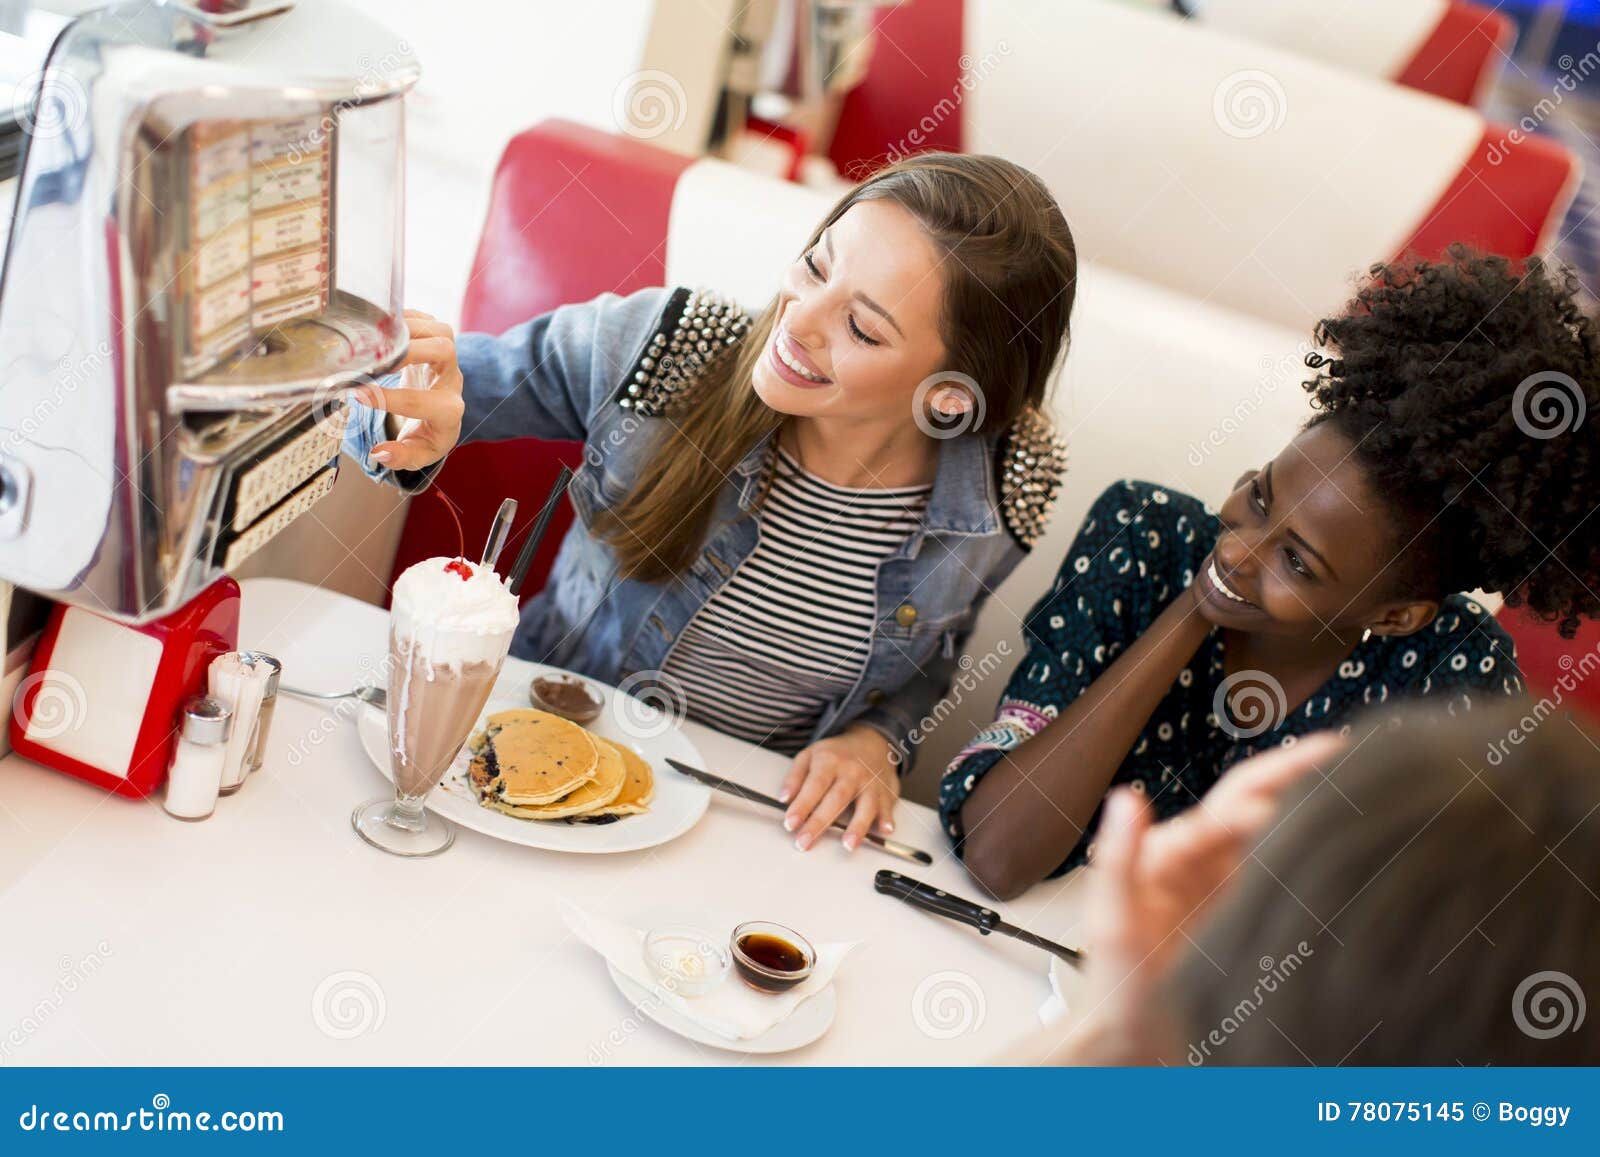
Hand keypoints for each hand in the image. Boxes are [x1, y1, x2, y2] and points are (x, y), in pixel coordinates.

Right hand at [355, 310, 464, 471]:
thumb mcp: (416, 455)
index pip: (422, 402)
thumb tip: (380, 453)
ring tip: (376, 337)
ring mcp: (448, 360)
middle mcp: (452, 381)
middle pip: (444, 351)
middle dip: (409, 350)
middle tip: (374, 357)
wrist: (437, 419)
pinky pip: (429, 321)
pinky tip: (381, 327)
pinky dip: (406, 318)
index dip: (389, 398)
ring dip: (409, 329)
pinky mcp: (438, 343)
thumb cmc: (424, 436)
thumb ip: (400, 457)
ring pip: (441, 331)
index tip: (357, 394)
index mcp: (448, 412)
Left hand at [779, 725, 900, 851]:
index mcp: (830, 762)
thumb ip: (795, 776)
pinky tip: (885, 830)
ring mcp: (870, 783)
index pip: (814, 785)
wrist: (872, 741)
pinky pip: (888, 806)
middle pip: (836, 799)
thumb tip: (784, 798)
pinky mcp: (886, 793)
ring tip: (848, 845)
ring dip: (858, 826)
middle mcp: (852, 772)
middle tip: (805, 842)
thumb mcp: (810, 754)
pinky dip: (887, 819)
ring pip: (865, 805)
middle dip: (820, 823)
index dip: (802, 805)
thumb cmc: (837, 753)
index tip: (790, 823)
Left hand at [1064, 731, 1344, 1062]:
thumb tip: (1126, 798)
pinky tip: (1356, 843)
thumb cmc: (1115, 986)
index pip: (1230, 805)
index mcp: (1171, 849)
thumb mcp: (1111, 922)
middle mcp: (1202, 858)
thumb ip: (1117, 858)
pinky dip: (1319, 853)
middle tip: (1352, 749)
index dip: (1273, 790)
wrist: (1134, 1044)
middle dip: (1302, 770)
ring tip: (1366, 781)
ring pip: (1280, 831)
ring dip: (1316, 803)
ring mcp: (1230, 884)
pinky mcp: (1249, 913)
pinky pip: (1288, 874)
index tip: (1316, 787)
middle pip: (1260, 801)